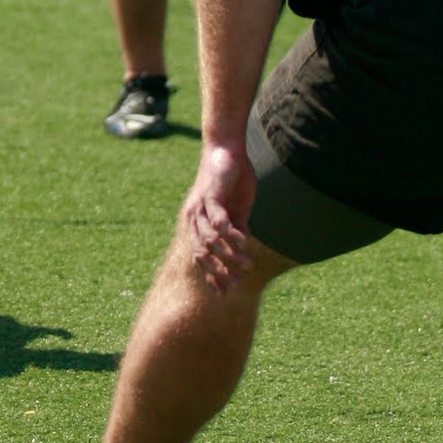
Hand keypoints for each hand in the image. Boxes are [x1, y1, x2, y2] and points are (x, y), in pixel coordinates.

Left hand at [179, 143, 256, 292]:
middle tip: (236, 285)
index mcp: (198, 223)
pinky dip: (231, 235)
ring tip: (247, 265)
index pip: (201, 255)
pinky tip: (245, 244)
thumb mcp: (237, 210)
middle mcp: (194, 217)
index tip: (225, 293)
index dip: (212, 275)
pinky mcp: (210, 195)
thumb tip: (243, 250)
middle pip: (202, 252)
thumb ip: (238, 229)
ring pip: (210, 240)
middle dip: (218, 272)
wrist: (227, 149)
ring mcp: (200, 207)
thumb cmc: (232, 180)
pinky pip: (219, 221)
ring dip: (229, 256)